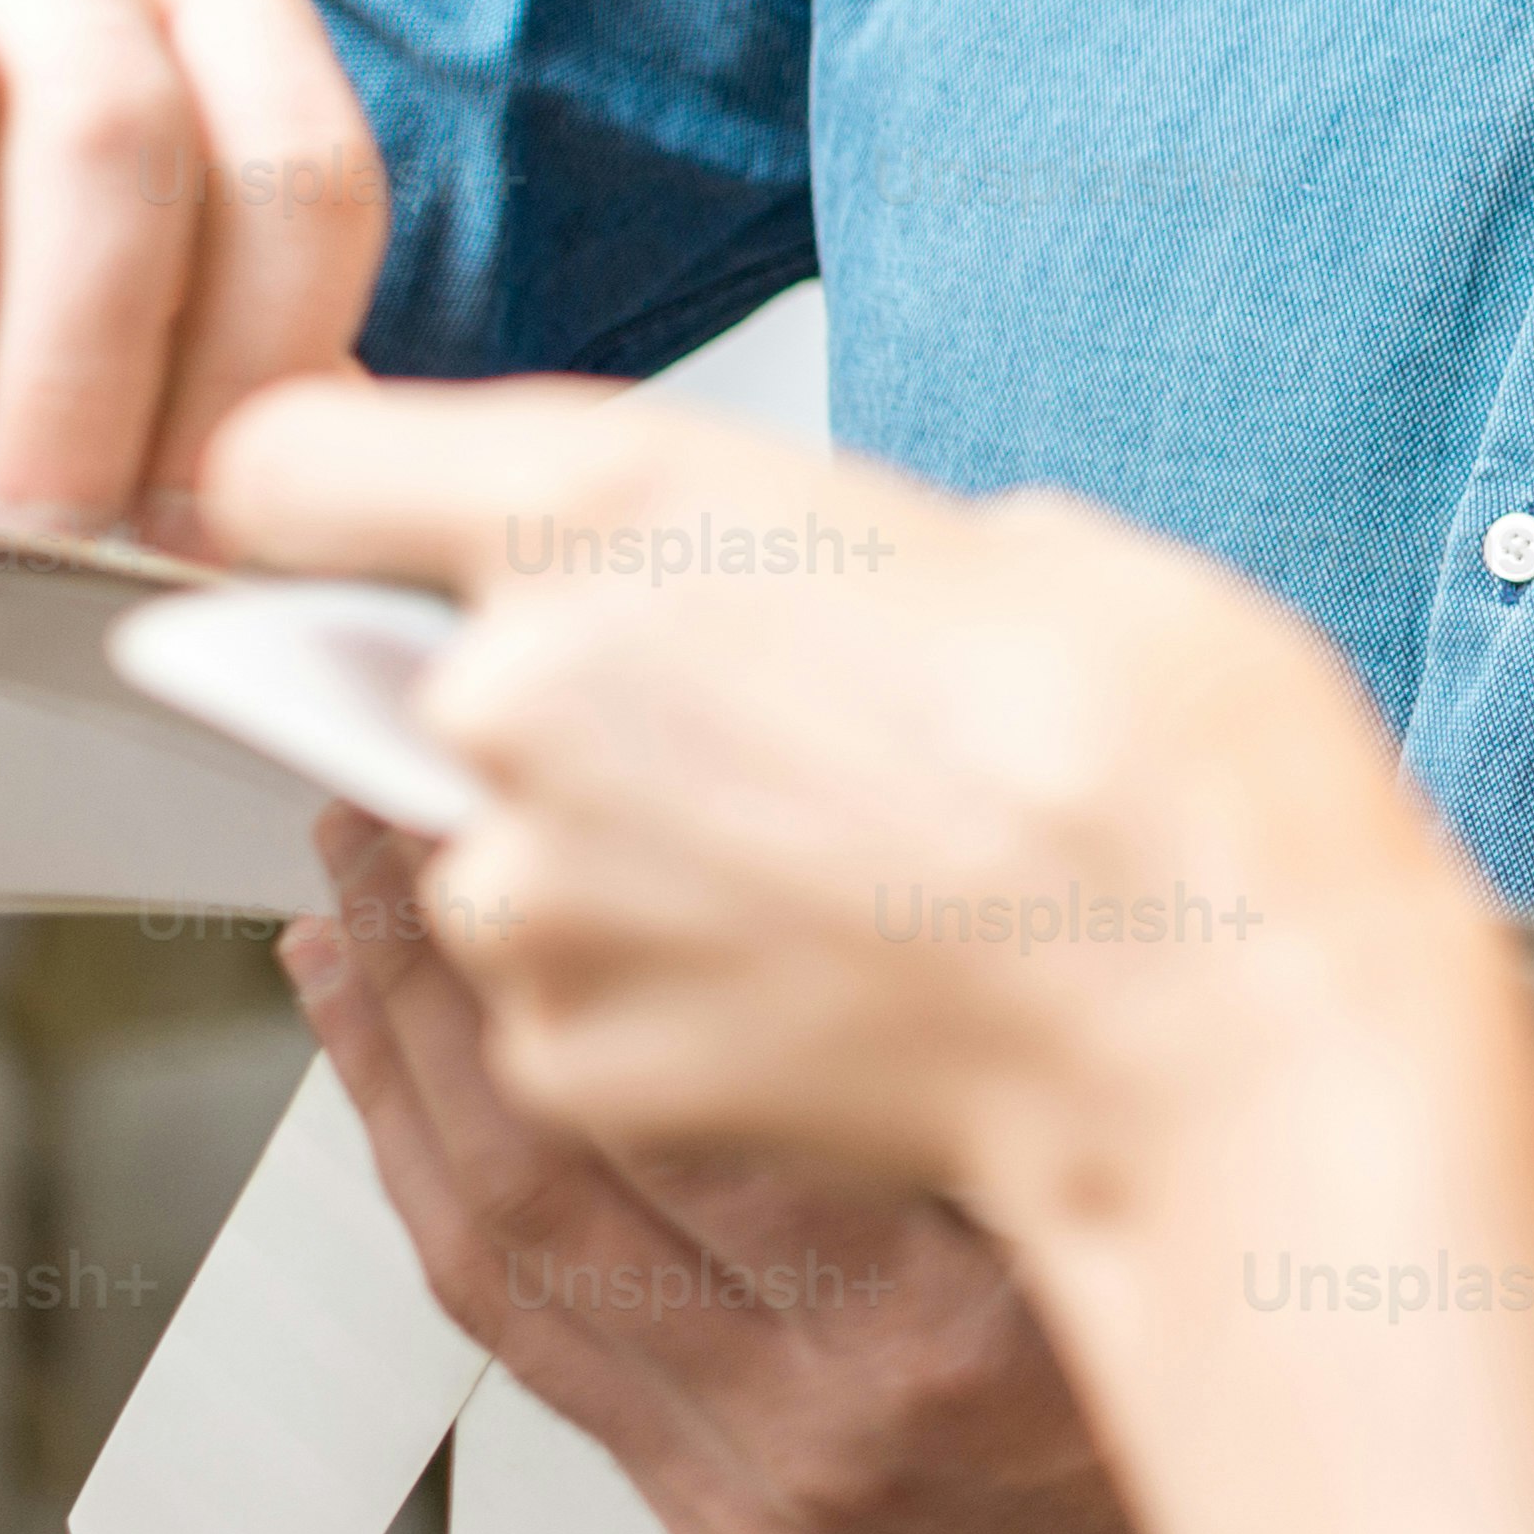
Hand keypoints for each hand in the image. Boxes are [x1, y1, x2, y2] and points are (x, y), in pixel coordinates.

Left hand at [197, 376, 1521, 1237]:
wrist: (1234, 1033)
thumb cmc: (1177, 783)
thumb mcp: (1028, 551)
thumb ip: (846, 558)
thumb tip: (831, 609)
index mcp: (623, 505)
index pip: (298, 464)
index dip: (330, 492)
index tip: (360, 523)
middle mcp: (526, 694)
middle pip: (441, 690)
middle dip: (570, 716)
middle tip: (756, 742)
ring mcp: (532, 902)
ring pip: (499, 869)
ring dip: (611, 872)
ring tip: (819, 883)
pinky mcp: (574, 1069)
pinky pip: (563, 1021)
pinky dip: (665, 1008)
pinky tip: (827, 991)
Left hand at [292, 816, 1168, 1533]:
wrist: (1294, 1512)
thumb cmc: (1250, 1292)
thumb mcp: (1135, 1149)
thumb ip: (966, 1037)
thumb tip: (764, 836)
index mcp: (943, 1324)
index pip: (669, 1103)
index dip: (536, 941)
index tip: (477, 807)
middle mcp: (829, 1421)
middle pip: (538, 1183)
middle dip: (424, 991)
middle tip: (358, 842)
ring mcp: (764, 1490)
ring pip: (503, 1275)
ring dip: (398, 1097)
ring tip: (343, 952)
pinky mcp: (734, 1533)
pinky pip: (540, 1354)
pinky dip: (451, 1210)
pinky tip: (420, 1112)